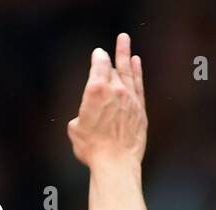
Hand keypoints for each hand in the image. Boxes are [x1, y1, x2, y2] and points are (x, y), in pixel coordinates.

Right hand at [67, 32, 146, 169]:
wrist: (115, 161)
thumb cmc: (92, 149)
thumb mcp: (75, 130)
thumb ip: (80, 116)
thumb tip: (83, 118)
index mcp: (95, 91)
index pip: (99, 65)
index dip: (98, 57)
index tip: (98, 53)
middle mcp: (114, 90)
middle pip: (113, 68)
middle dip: (110, 57)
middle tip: (112, 45)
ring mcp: (129, 98)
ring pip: (127, 71)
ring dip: (125, 54)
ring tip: (125, 41)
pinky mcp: (139, 108)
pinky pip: (138, 84)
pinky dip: (137, 72)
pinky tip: (135, 62)